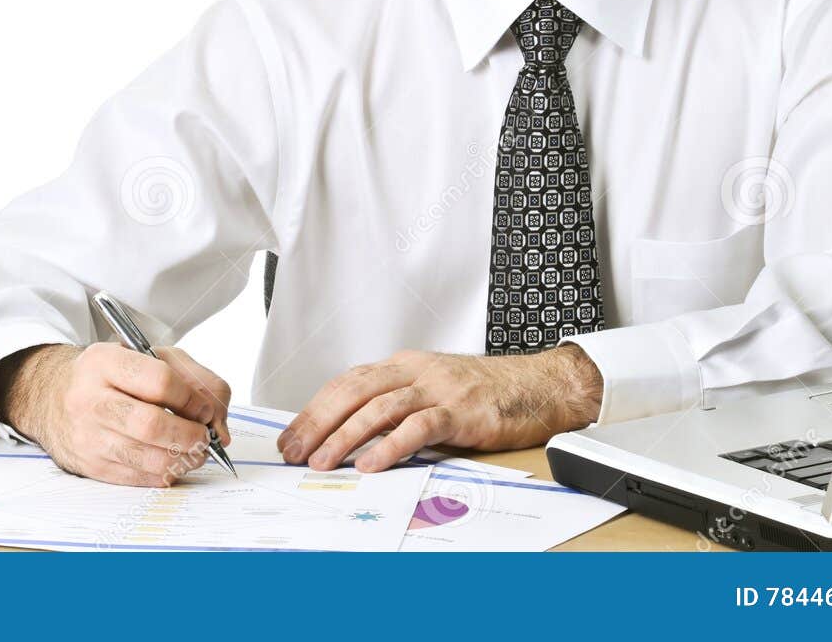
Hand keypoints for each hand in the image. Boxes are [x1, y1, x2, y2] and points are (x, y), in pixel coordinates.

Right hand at [0, 342, 231, 486]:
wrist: (54, 397)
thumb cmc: (112, 376)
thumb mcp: (151, 356)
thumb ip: (195, 379)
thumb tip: (219, 422)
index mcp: (104, 362)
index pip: (159, 381)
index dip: (192, 399)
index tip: (205, 409)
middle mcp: (90, 399)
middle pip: (152, 425)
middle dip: (189, 435)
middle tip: (204, 437)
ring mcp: (86, 435)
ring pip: (146, 457)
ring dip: (182, 459)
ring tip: (194, 452)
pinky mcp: (88, 465)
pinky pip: (136, 477)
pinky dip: (163, 473)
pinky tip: (172, 462)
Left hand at [277, 346, 602, 472]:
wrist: (539, 386)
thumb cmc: (486, 394)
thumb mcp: (432, 391)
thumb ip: (397, 406)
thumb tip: (351, 435)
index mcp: (403, 366)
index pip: (346, 383)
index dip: (314, 410)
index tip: (292, 437)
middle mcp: (415, 372)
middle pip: (353, 391)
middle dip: (318, 422)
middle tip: (295, 451)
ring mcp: (438, 389)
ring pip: (380, 408)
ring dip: (346, 437)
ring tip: (324, 462)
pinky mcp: (461, 411)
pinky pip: (419, 426)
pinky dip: (392, 445)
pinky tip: (373, 463)